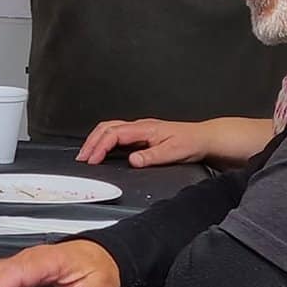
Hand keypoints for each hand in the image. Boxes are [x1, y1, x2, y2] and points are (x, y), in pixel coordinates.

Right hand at [77, 118, 210, 167]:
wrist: (204, 139)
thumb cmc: (192, 143)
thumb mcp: (173, 152)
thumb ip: (151, 156)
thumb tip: (132, 160)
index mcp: (144, 128)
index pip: (114, 134)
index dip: (100, 146)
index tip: (93, 160)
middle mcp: (139, 126)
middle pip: (106, 128)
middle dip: (91, 142)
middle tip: (82, 157)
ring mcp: (140, 130)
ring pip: (110, 129)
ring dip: (96, 140)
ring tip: (87, 154)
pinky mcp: (142, 135)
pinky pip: (117, 134)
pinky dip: (104, 141)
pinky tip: (103, 150)